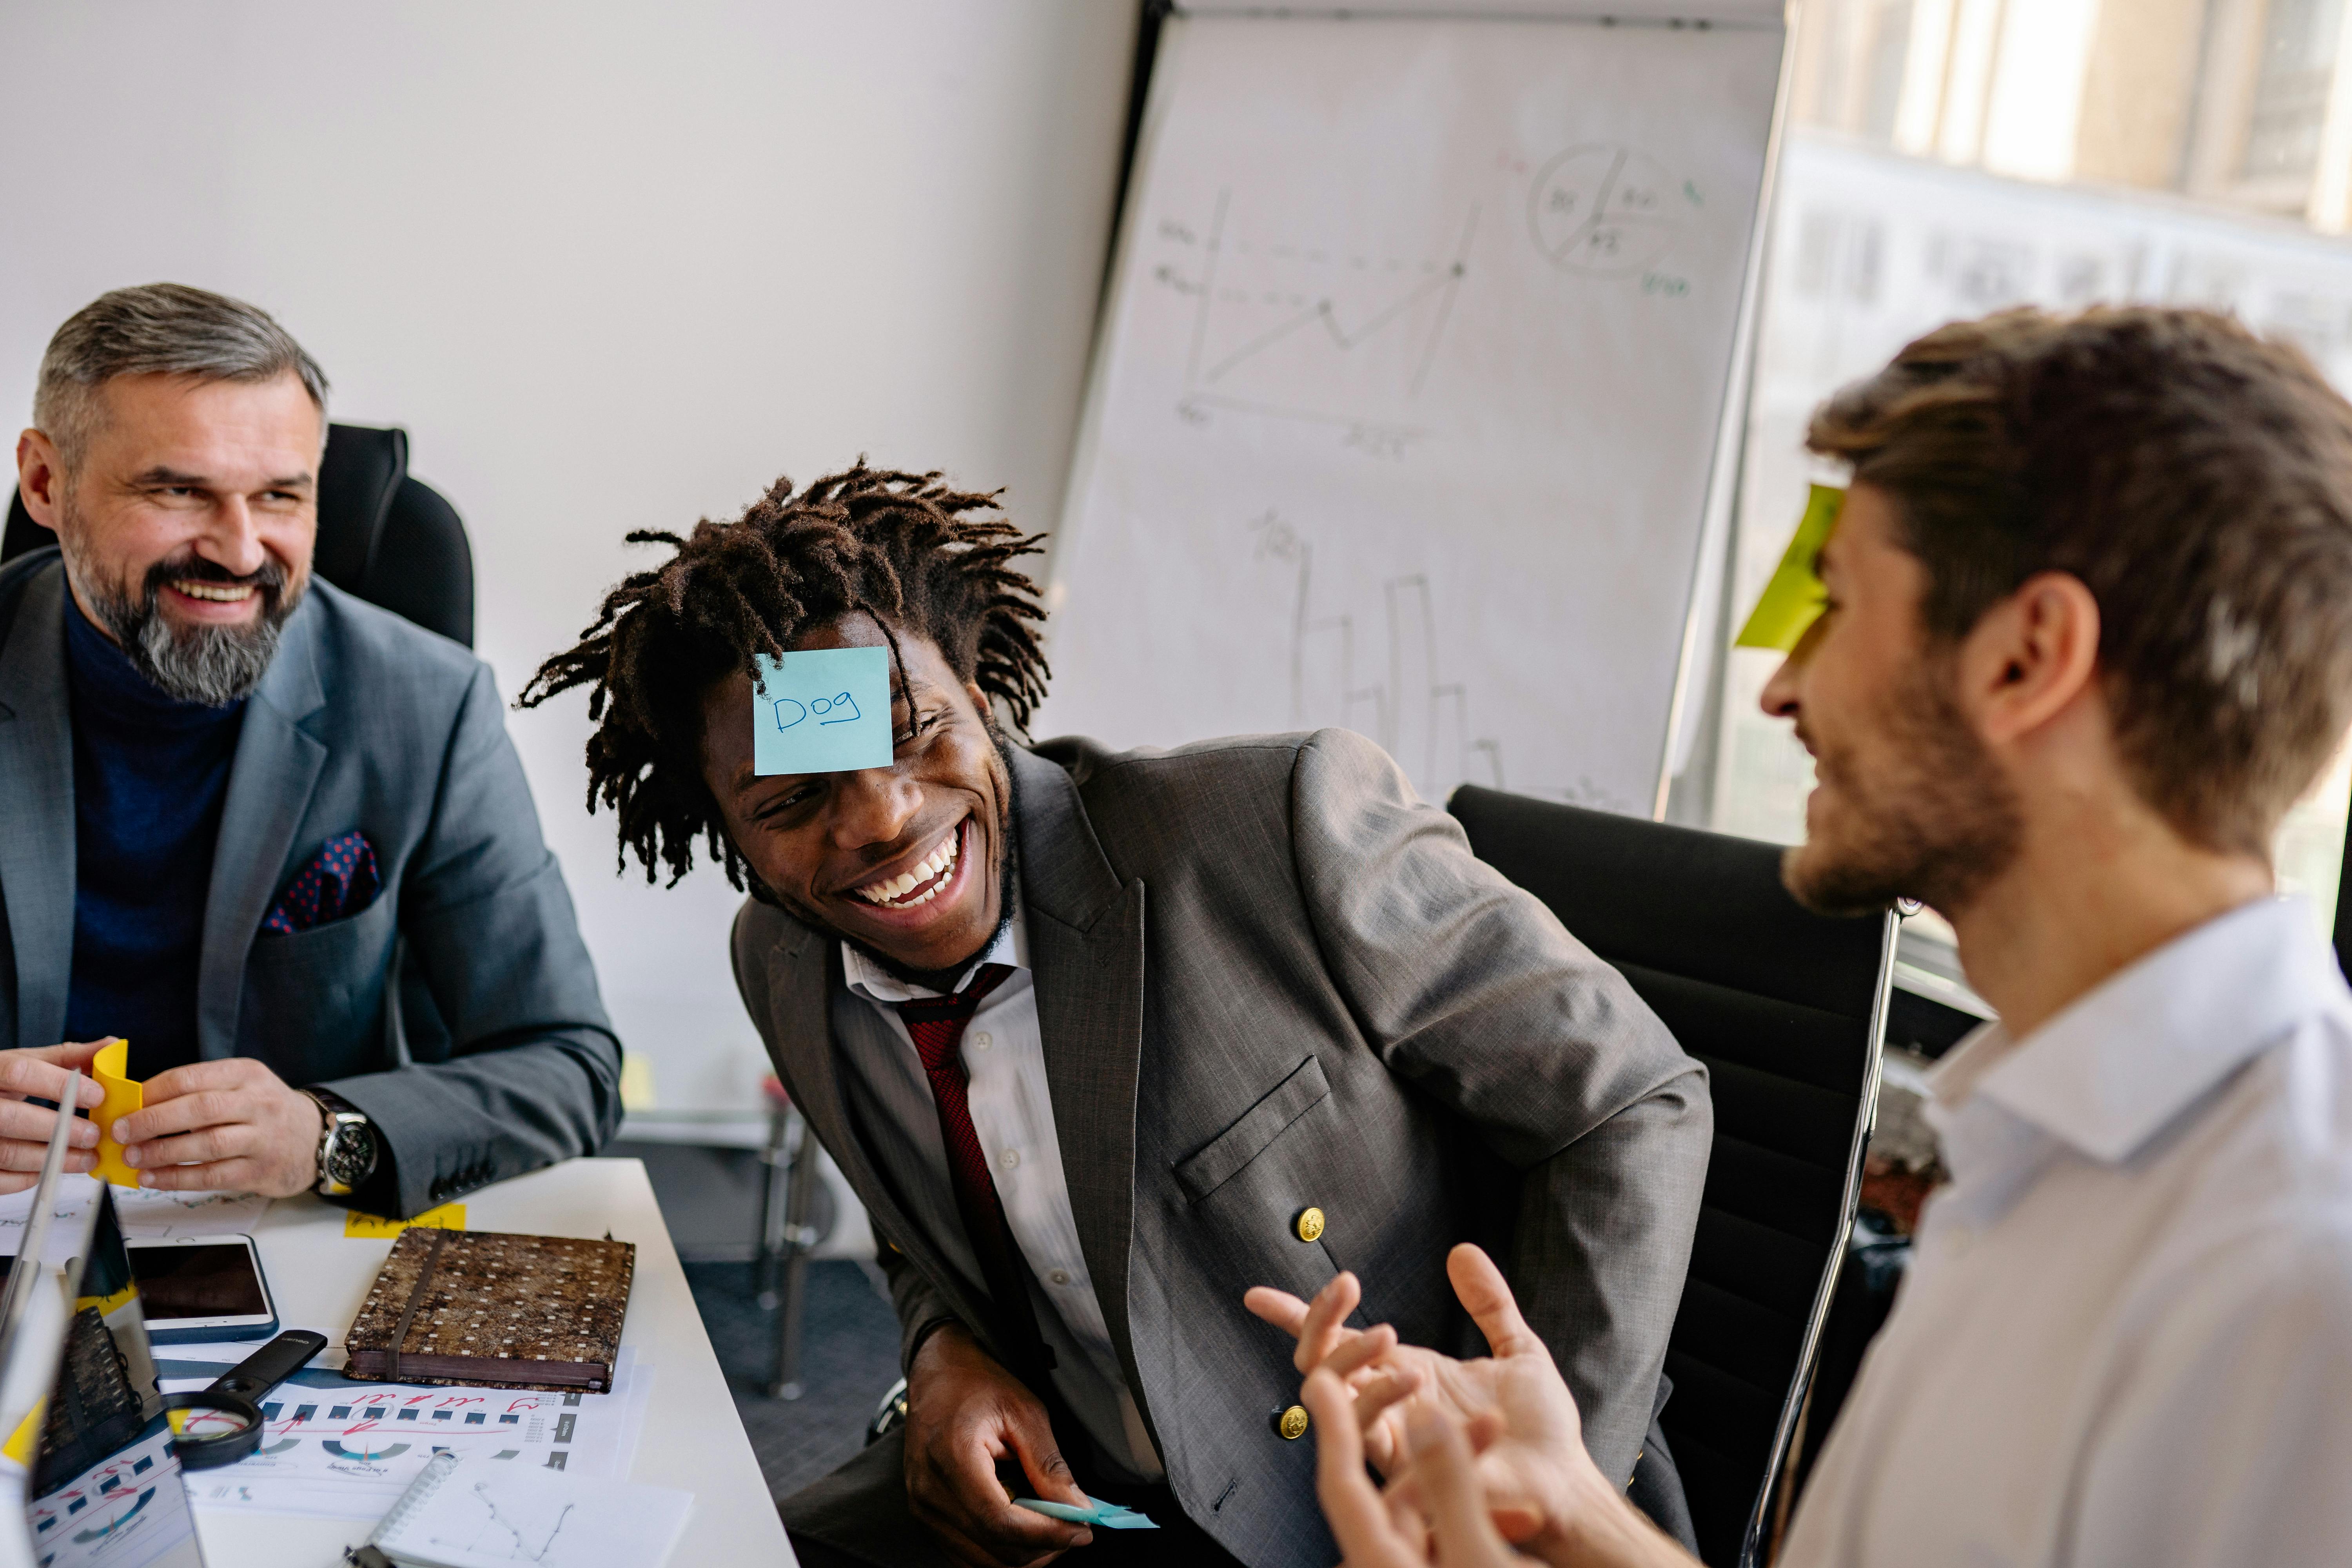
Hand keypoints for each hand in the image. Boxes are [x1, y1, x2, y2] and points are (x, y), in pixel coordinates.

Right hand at [0, 1041, 107, 1191]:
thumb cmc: (4, 1083)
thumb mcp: (28, 1063)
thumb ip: (68, 1057)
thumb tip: (111, 1047)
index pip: (20, 1073)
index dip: (59, 1085)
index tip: (96, 1096)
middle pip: (13, 1119)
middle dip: (60, 1130)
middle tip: (95, 1136)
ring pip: (9, 1153)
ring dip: (54, 1159)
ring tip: (88, 1158)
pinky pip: (2, 1178)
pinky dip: (31, 1177)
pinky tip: (56, 1169)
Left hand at [110, 1058, 323, 1197]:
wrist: (313, 1139)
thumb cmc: (263, 1111)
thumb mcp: (241, 1086)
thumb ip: (200, 1090)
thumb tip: (139, 1104)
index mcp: (246, 1074)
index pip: (192, 1078)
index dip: (152, 1092)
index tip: (125, 1105)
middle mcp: (258, 1103)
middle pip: (199, 1109)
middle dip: (152, 1121)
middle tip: (120, 1132)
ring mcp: (262, 1138)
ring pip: (206, 1144)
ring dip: (162, 1153)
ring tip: (133, 1158)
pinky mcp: (259, 1171)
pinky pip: (211, 1176)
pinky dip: (177, 1179)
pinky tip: (153, 1179)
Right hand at [902, 1323, 1092, 1566]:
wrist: (936, 1374)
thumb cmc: (979, 1385)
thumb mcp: (1025, 1411)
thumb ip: (1049, 1465)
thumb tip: (1078, 1510)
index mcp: (951, 1457)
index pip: (999, 1521)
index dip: (1045, 1534)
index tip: (1082, 1529)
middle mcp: (929, 1492)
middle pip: (993, 1549)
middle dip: (1042, 1547)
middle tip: (1075, 1526)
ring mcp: (923, 1509)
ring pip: (981, 1562)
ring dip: (1024, 1554)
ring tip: (1052, 1526)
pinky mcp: (926, 1518)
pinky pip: (966, 1556)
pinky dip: (1001, 1550)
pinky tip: (1024, 1527)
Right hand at [1253, 1247, 1693, 1567]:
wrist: (1564, 1479)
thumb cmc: (1541, 1426)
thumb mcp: (1517, 1349)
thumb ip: (1489, 1303)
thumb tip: (1460, 1251)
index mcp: (1406, 1374)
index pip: (1337, 1344)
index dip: (1296, 1318)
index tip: (1257, 1297)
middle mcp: (1388, 1404)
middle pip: (1318, 1364)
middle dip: (1317, 1321)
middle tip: (1347, 1285)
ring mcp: (1392, 1435)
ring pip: (1328, 1396)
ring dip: (1349, 1359)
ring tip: (1392, 1337)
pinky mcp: (1402, 1464)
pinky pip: (1366, 1431)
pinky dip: (1380, 1398)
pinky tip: (1417, 1378)